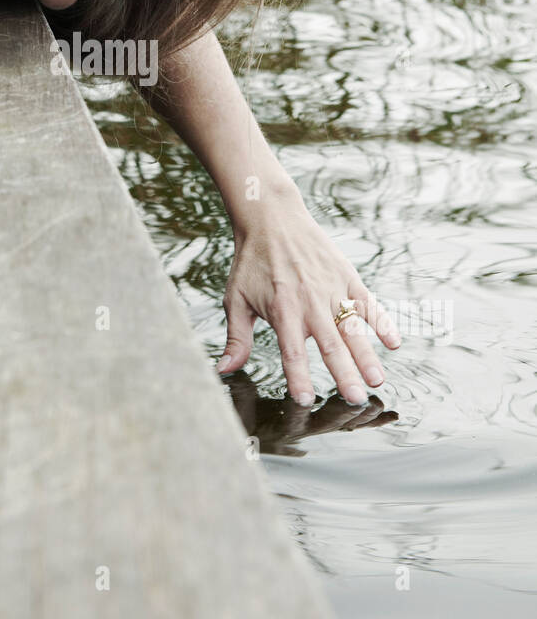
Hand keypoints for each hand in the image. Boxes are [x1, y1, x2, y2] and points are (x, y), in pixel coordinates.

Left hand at [216, 187, 401, 405]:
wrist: (272, 218)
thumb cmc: (252, 261)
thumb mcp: (236, 298)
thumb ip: (236, 337)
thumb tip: (224, 369)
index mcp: (282, 309)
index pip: (292, 351)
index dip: (298, 376)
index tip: (305, 400)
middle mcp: (310, 301)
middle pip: (329, 344)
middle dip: (343, 374)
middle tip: (354, 399)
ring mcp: (332, 288)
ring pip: (353, 327)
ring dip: (366, 355)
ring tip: (377, 380)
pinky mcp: (347, 276)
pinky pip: (368, 302)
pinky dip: (382, 321)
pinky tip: (394, 343)